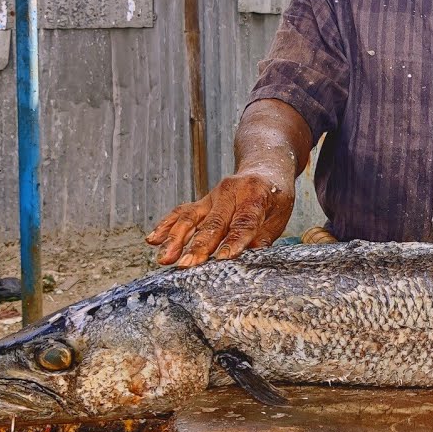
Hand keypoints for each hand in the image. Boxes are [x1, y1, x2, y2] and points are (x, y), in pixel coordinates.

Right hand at [146, 172, 293, 266]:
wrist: (265, 166)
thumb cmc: (276, 196)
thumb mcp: (280, 214)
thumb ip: (264, 236)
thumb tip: (250, 255)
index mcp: (256, 195)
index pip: (244, 221)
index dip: (233, 241)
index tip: (223, 259)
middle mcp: (231, 192)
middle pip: (214, 222)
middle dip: (199, 245)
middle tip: (188, 265)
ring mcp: (213, 195)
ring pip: (191, 217)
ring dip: (176, 239)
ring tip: (165, 259)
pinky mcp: (202, 201)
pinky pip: (182, 212)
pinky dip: (166, 225)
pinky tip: (152, 240)